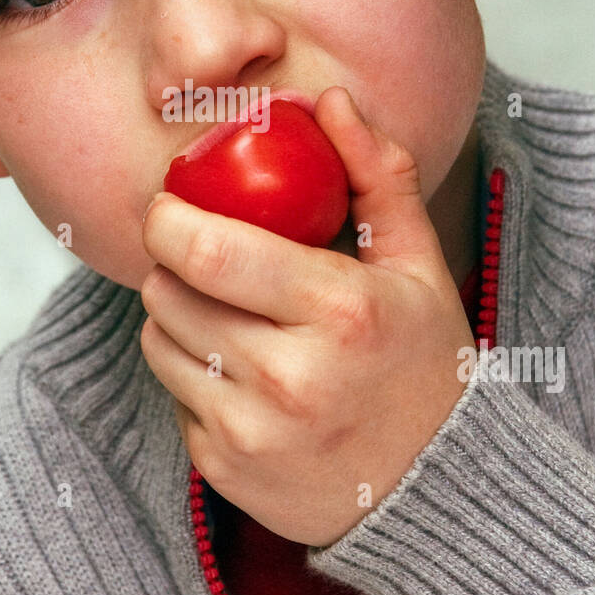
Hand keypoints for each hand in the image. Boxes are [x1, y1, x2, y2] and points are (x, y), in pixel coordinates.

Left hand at [139, 87, 476, 546]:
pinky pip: (173, 396)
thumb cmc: (423, 366)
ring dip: (177, 316)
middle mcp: (291, 378)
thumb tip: (331, 102)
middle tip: (204, 258)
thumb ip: (377, 174)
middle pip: (167, 293)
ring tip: (231, 315)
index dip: (167, 217)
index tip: (169, 204)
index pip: (208, 251)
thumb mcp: (418, 264)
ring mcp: (253, 433)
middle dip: (172, 263)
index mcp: (340, 312)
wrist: (436, 491)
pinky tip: (245, 378)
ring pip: (159, 342)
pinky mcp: (226, 471)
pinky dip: (195, 375)